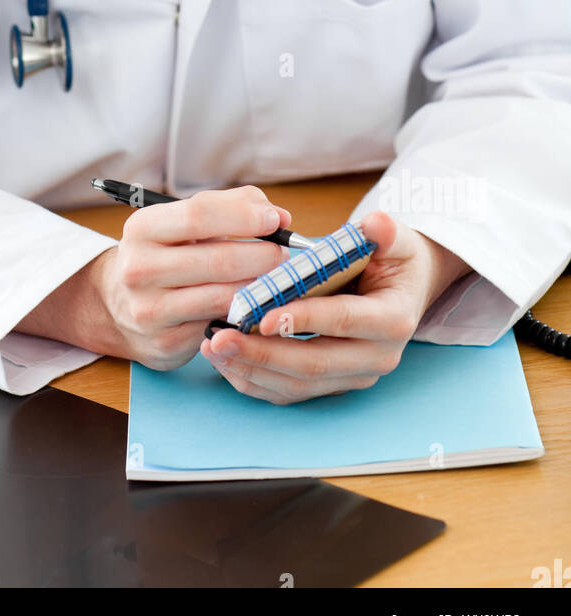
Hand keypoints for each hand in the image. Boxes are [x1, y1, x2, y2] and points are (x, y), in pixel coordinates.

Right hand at [97, 186, 292, 371]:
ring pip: (223, 296)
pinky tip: (256, 304)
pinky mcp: (165, 341)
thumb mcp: (182, 224)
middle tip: (284, 254)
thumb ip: (230, 208)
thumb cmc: (165, 256)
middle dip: (263, 255)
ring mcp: (150, 309)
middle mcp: (139, 268)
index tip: (276, 220)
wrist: (119, 307)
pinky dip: (245, 313)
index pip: (199, 214)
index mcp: (143, 229)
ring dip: (260, 286)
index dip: (244, 216)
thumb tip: (278, 217)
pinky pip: (220, 326)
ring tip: (275, 277)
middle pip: (218, 260)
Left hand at [199, 210, 471, 403]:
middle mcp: (376, 358)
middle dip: (263, 353)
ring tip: (212, 347)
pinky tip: (223, 362)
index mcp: (392, 320)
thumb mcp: (395, 240)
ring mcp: (352, 376)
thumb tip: (374, 224)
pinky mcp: (331, 385)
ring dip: (251, 369)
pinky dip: (253, 380)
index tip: (262, 315)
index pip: (344, 320)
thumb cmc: (392, 260)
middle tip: (219, 337)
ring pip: (297, 384)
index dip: (304, 318)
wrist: (402, 290)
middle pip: (314, 363)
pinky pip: (288, 392)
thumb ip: (385, 233)